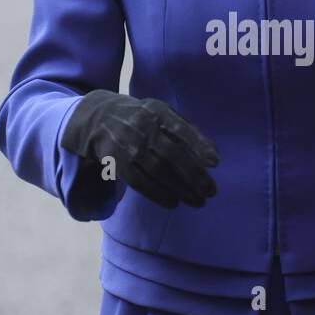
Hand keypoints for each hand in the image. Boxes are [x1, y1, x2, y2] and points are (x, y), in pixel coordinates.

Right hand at [60, 89, 219, 208]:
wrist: (99, 118)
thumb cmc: (141, 118)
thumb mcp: (161, 113)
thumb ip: (185, 129)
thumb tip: (211, 155)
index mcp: (157, 112)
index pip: (181, 130)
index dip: (199, 146)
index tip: (215, 163)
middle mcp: (142, 128)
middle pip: (171, 154)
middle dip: (193, 175)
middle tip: (211, 191)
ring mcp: (128, 146)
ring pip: (158, 171)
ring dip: (180, 189)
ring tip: (198, 201)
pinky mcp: (117, 163)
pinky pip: (140, 182)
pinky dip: (158, 194)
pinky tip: (174, 202)